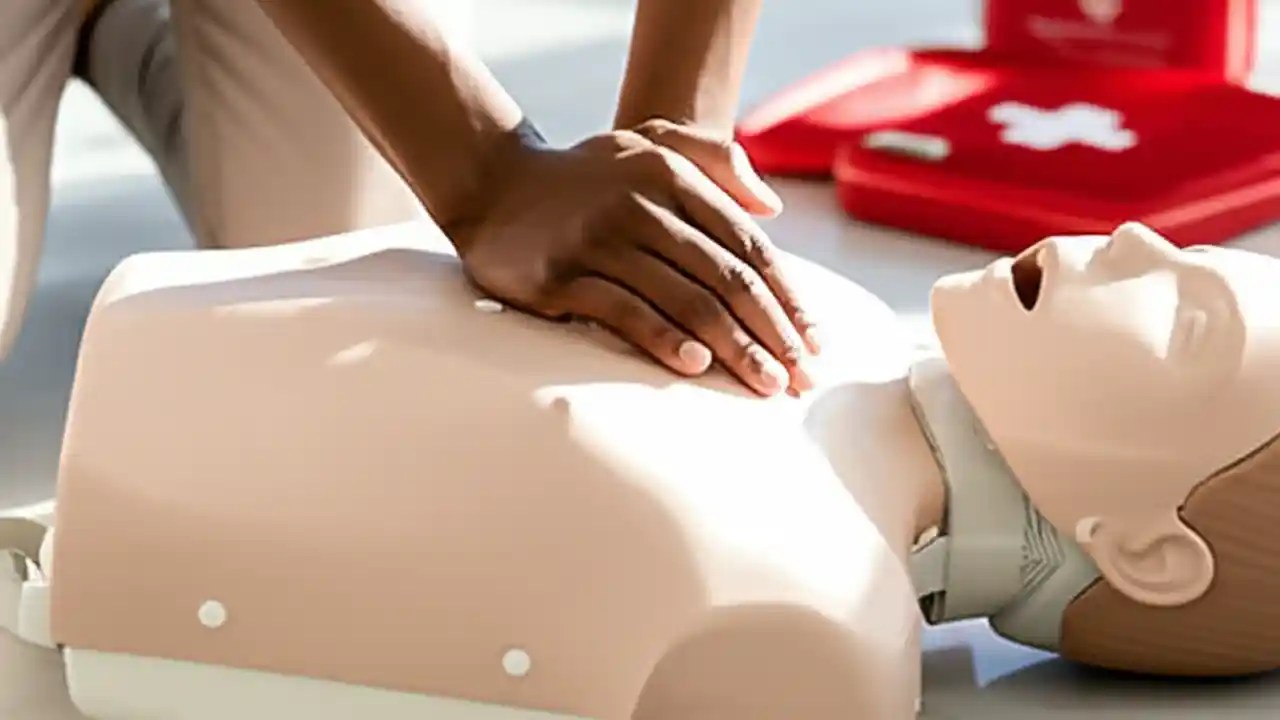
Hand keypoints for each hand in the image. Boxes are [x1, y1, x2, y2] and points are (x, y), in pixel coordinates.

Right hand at [450, 123, 817, 395]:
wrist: (492, 184)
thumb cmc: (585, 176)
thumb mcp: (649, 144)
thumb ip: (716, 160)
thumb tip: (774, 204)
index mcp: (672, 175)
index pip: (747, 244)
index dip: (786, 296)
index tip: (812, 339)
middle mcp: (640, 203)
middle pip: (726, 279)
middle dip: (771, 333)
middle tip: (800, 378)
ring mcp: (599, 239)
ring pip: (685, 300)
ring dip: (734, 348)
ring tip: (765, 384)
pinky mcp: (561, 274)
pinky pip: (624, 312)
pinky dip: (663, 339)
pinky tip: (697, 366)